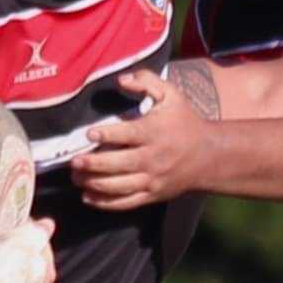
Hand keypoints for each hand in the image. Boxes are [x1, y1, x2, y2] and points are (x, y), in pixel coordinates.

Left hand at [72, 70, 211, 209]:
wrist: (209, 156)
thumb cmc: (185, 122)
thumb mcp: (171, 95)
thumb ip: (146, 81)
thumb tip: (121, 79)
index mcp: (154, 133)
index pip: (127, 134)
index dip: (107, 134)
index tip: (89, 133)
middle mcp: (152, 158)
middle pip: (118, 163)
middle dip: (93, 164)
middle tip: (74, 162)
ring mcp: (152, 179)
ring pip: (119, 186)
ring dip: (94, 183)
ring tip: (76, 178)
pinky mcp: (152, 194)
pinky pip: (126, 202)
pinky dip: (105, 203)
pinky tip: (88, 197)